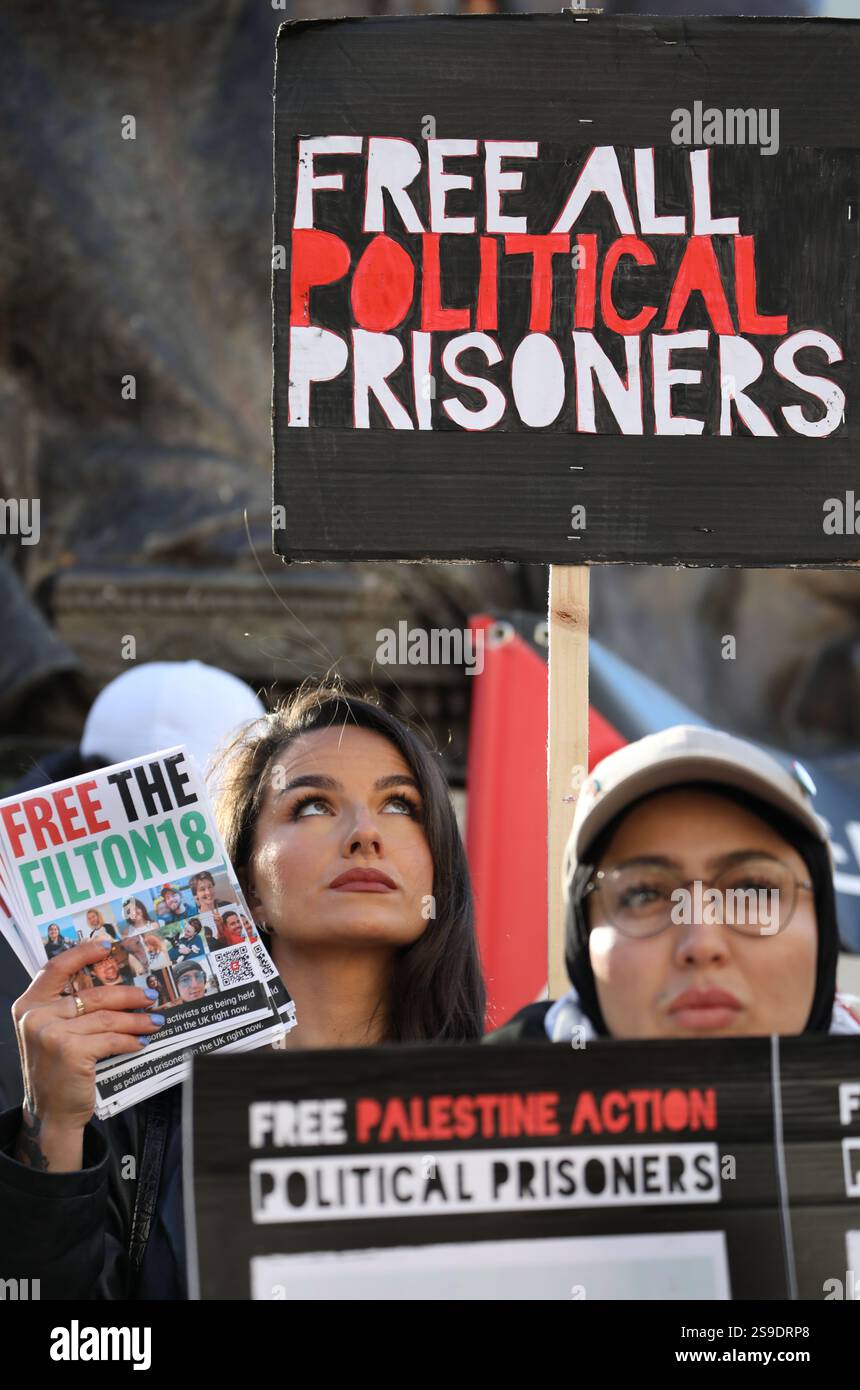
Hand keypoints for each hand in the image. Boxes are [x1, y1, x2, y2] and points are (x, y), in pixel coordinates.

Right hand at [11, 939, 164, 1169]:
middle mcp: (35, 1016)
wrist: (49, 1114)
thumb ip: (67, 1009)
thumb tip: (113, 985)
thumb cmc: (55, 1071)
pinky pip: (111, 1039)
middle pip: (93, 994)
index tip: (107, 946)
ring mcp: (51, 1034)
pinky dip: (131, 1040)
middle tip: (150, 995)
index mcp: (28, 1005)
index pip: (56, 968)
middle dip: (128, 994)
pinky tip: (141, 1042)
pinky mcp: (70, 1051)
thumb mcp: (50, 1033)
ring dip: (136, 1019)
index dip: (82, 953)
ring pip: (107, 1018)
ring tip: (154, 1020)